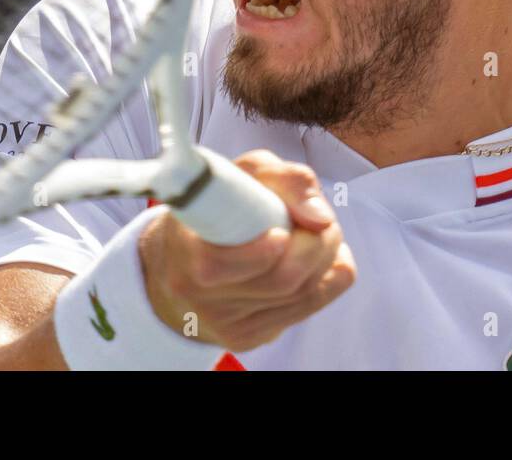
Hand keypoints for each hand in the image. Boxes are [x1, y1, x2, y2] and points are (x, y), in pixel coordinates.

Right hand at [138, 149, 355, 351]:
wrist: (182, 261)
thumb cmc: (218, 206)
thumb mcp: (243, 174)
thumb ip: (284, 179)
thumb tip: (320, 216)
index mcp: (184, 249)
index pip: (217, 266)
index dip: (258, 252)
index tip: (280, 234)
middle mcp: (199, 296)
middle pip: (281, 280)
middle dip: (317, 242)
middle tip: (321, 219)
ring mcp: (226, 323)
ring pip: (303, 294)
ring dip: (327, 257)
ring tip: (320, 232)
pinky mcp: (248, 336)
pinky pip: (310, 307)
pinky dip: (329, 277)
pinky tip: (322, 259)